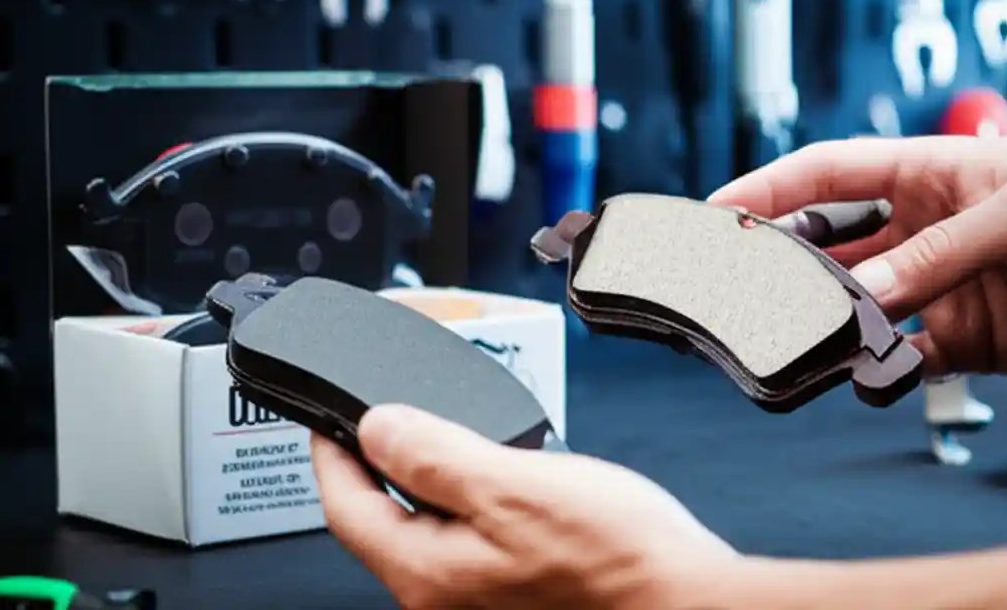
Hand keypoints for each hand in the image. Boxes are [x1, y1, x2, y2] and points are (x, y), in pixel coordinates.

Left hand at [311, 405, 737, 609]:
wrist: (682, 602)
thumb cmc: (614, 559)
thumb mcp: (512, 484)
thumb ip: (434, 455)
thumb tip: (376, 428)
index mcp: (427, 572)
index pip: (345, 508)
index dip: (329, 452)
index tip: (324, 417)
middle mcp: (443, 597)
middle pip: (380, 523)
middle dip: (375, 465)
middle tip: (379, 415)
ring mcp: (478, 600)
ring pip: (423, 531)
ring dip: (423, 480)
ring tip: (440, 434)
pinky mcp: (512, 593)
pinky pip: (464, 540)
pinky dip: (464, 501)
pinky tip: (498, 477)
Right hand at [709, 135, 1006, 379]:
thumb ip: (940, 254)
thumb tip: (869, 294)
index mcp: (933, 173)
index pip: (831, 173)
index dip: (771, 188)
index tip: (721, 211)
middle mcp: (925, 228)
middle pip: (831, 241)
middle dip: (783, 261)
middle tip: (741, 286)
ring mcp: (938, 285)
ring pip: (856, 304)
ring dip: (825, 320)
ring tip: (793, 336)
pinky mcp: (960, 339)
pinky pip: (898, 356)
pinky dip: (874, 368)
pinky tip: (860, 374)